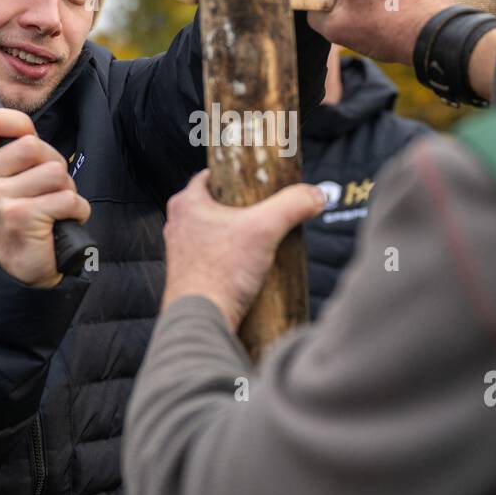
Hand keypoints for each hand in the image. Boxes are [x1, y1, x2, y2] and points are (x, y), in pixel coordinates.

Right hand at [0, 108, 91, 287]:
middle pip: (34, 145)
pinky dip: (77, 211)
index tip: (27, 143)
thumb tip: (27, 127)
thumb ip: (8, 151)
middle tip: (45, 192)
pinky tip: (60, 223)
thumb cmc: (18, 220)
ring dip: (67, 191)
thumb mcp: (0, 182)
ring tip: (52, 209)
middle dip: (53, 166)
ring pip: (56, 172)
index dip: (18, 124)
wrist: (18, 274)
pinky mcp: (20, 216)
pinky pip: (69, 198)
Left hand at [161, 171, 327, 331]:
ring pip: (215, 231)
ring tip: (264, 239)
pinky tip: (251, 263)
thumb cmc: (221, 273)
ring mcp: (182, 251)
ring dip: (238, 233)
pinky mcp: (190, 274)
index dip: (238, 174)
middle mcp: (179, 225)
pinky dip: (231, 255)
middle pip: (217, 204)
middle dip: (243, 207)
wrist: (201, 320)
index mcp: (186, 203)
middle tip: (267, 211)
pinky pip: (214, 255)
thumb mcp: (265, 230)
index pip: (212, 175)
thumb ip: (293, 206)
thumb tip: (316, 195)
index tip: (259, 180)